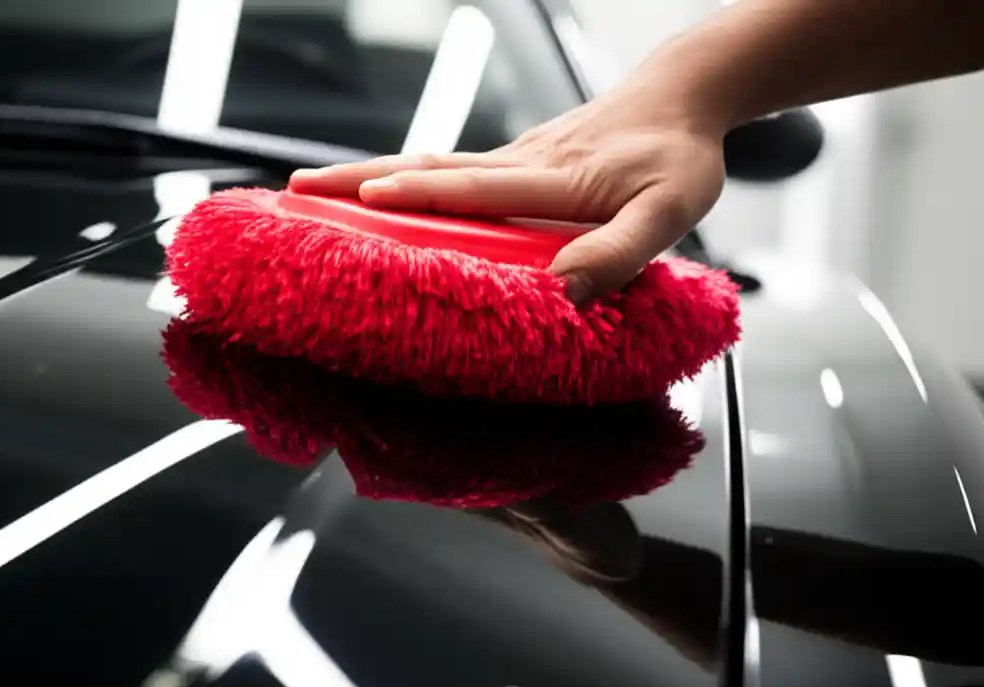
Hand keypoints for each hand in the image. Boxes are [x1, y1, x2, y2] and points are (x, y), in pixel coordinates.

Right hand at [288, 85, 727, 305]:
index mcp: (552, 179)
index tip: (361, 199)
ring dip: (372, 175)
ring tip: (319, 189)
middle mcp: (521, 162)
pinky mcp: (518, 159)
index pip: (473, 186)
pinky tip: (386, 194)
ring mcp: (516, 157)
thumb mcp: (668, 213)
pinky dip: (408, 180)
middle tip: (300, 191)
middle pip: (428, 166)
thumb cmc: (678, 158)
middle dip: (359, 178)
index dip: (417, 194)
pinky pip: (452, 169)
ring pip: (432, 163)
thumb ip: (620, 252)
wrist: (683, 98)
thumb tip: (561, 291)